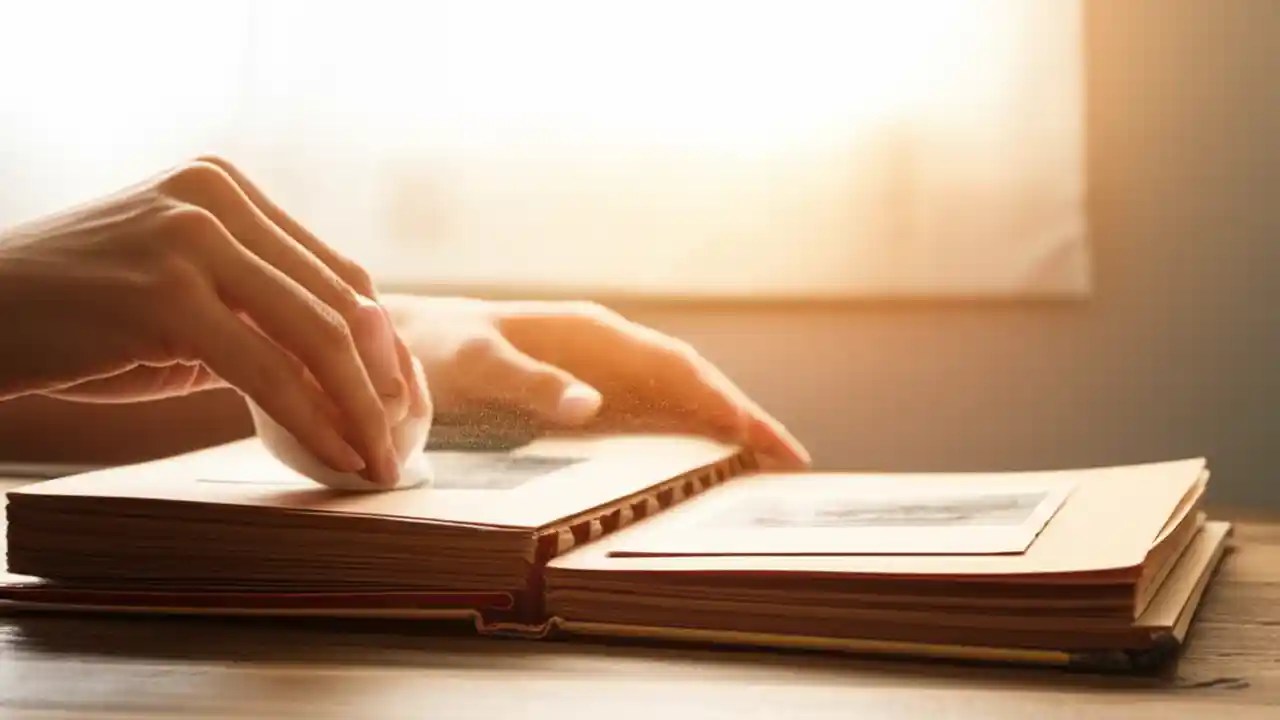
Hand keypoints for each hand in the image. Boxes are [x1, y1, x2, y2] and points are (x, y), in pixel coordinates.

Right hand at [0, 156, 426, 484]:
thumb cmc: (80, 317)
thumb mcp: (181, 296)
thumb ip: (259, 312)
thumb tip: (355, 367)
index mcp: (226, 187)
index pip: (336, 271)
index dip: (379, 342)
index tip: (398, 398)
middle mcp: (216, 198)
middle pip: (341, 300)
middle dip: (381, 380)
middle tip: (399, 440)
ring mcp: (191, 240)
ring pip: (318, 335)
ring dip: (361, 408)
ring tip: (378, 459)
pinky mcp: (166, 295)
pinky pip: (269, 372)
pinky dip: (314, 421)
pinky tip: (338, 456)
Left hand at [383, 296, 808, 468]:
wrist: (395, 346)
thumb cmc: (433, 348)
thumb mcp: (474, 363)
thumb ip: (528, 381)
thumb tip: (594, 406)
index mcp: (592, 333)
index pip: (678, 366)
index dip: (725, 400)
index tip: (764, 436)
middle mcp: (607, 350)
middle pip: (692, 385)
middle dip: (743, 419)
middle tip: (792, 464)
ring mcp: (599, 375)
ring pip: (677, 404)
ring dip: (721, 432)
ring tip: (765, 471)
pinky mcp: (585, 401)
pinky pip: (647, 421)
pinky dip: (683, 442)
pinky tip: (703, 468)